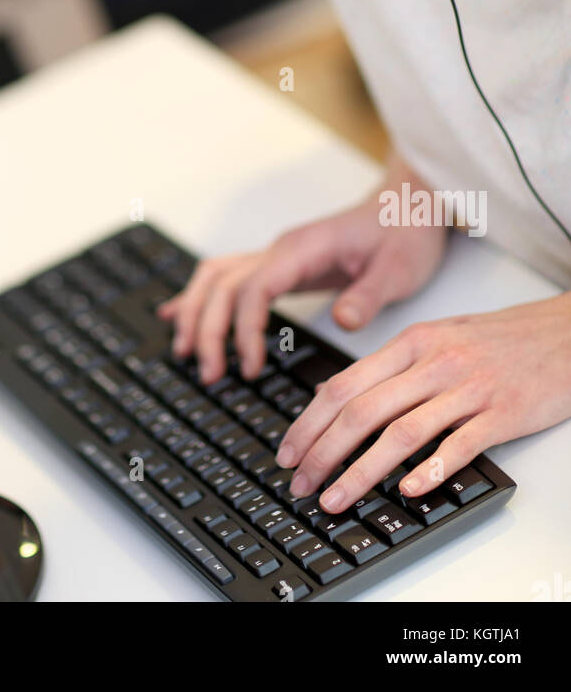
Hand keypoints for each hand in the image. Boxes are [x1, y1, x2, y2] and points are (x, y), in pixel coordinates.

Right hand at [156, 156, 447, 383]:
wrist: (408, 206)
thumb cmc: (403, 234)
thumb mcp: (398, 269)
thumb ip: (369, 295)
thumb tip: (344, 320)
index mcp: (304, 250)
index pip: (255, 288)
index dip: (244, 329)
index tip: (250, 367)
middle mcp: (282, 249)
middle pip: (223, 284)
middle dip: (208, 328)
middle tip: (209, 374)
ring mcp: (277, 255)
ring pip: (216, 276)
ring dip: (195, 311)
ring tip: (185, 351)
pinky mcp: (280, 264)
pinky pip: (228, 276)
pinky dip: (200, 296)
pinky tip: (180, 313)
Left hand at [278, 293, 570, 512]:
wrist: (562, 333)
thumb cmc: (498, 339)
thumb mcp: (437, 337)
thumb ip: (388, 366)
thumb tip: (334, 394)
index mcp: (412, 343)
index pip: (344, 384)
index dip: (309, 421)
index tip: (289, 451)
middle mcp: (434, 362)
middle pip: (362, 411)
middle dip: (323, 452)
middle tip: (301, 483)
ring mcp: (468, 388)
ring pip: (401, 432)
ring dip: (361, 471)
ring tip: (335, 498)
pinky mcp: (501, 413)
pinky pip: (459, 444)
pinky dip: (429, 469)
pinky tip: (407, 491)